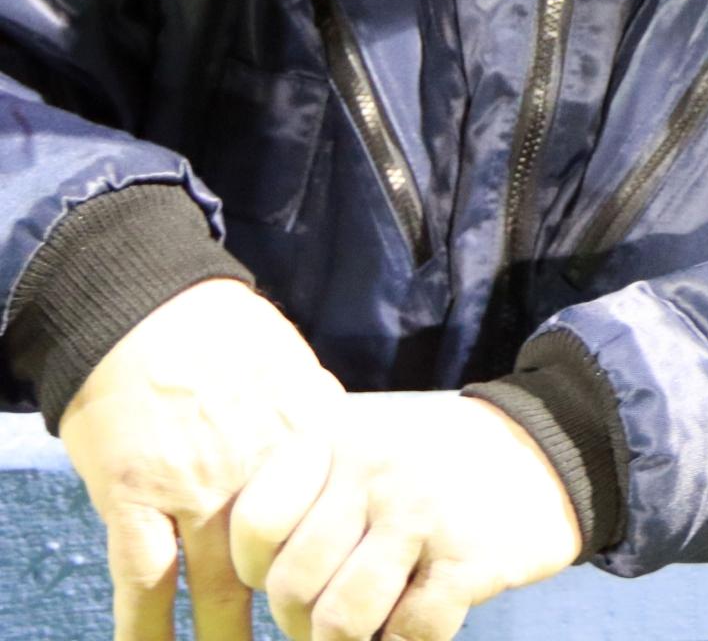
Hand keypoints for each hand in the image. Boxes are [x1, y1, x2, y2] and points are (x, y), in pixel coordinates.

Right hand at [57, 278, 346, 640]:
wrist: (143, 305)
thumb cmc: (224, 331)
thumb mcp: (298, 367)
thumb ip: (324, 419)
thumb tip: (356, 450)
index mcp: (308, 440)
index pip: (345, 525)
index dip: (355, 573)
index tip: (368, 605)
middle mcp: (261, 474)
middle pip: (290, 569)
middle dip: (305, 618)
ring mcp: (196, 492)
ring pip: (219, 592)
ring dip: (230, 639)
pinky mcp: (134, 500)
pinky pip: (142, 583)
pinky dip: (146, 631)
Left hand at [230, 392, 582, 640]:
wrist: (556, 441)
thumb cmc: (444, 454)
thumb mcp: (373, 438)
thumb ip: (314, 485)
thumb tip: (255, 575)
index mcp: (340, 435)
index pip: (256, 523)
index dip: (260, 570)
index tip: (286, 578)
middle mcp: (376, 471)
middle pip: (295, 584)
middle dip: (302, 623)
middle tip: (324, 624)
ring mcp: (424, 514)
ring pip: (342, 621)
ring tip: (367, 633)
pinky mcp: (470, 559)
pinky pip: (411, 634)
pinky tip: (418, 627)